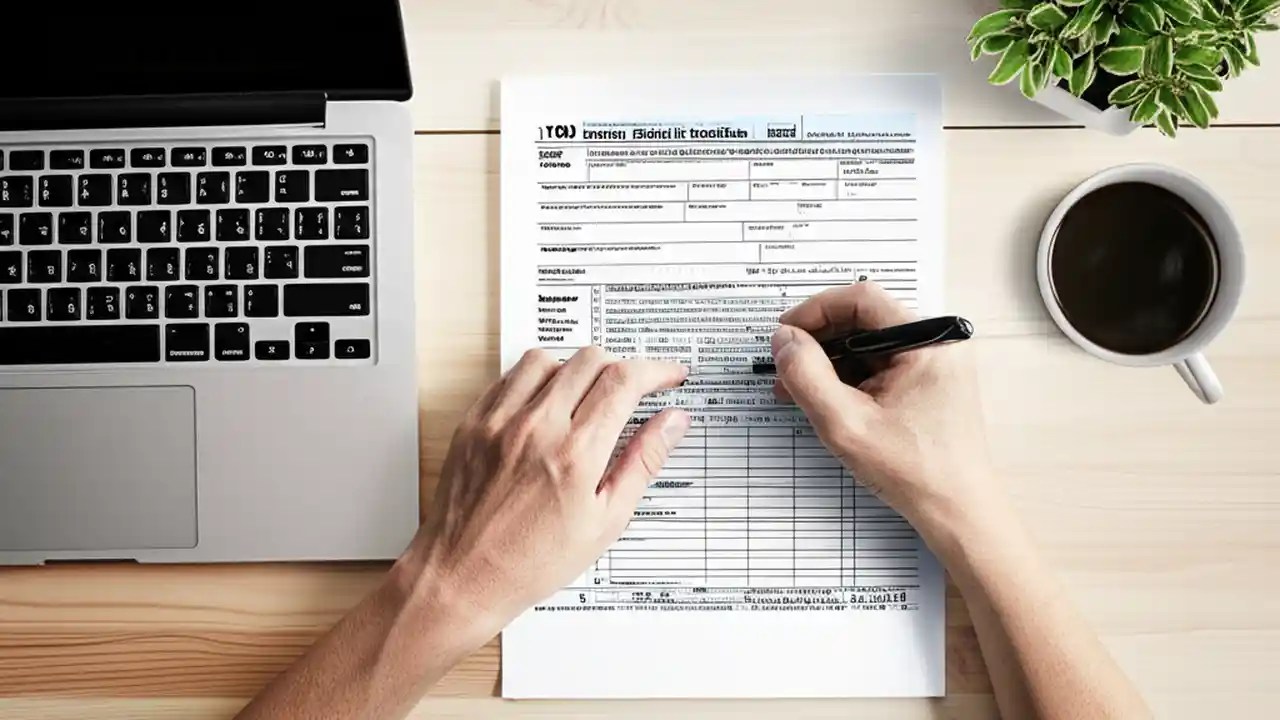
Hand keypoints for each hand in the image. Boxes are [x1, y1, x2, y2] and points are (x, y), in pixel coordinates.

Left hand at [408, 347, 689, 633]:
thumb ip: (642, 462)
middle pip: (591, 359)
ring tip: (585, 398)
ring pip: (549, 358)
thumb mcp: (605, 522)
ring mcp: (500, 420)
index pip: (624, 382)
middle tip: (631, 391)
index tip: (668, 375)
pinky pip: (510, 376)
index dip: (655, 370)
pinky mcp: (474, 422)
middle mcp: (537, 428)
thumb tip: (673, 422)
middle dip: (621, 367)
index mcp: (576, 455)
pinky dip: (536, 379)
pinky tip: (545, 406)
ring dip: (576, 368)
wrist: (462, 576)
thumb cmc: (532, 561)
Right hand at [771, 283, 996, 534]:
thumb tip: (784, 340)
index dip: (815, 310)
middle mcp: (936, 343)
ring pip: (868, 345)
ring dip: (829, 363)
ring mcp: (934, 363)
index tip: (784, 335)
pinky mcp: (928, 383)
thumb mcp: (846, 424)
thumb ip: (807, 376)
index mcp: (926, 342)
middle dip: (818, 342)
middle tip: (784, 367)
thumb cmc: (913, 472)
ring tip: (797, 390)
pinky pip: (880, 365)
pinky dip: (848, 378)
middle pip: (863, 320)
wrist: (958, 512)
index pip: (861, 299)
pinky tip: (824, 400)